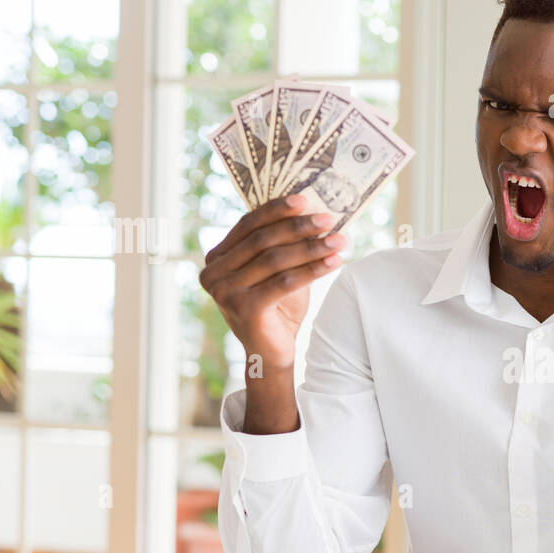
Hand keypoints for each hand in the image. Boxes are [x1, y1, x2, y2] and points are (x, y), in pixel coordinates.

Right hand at [199, 195, 346, 371]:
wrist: (272, 353)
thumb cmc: (277, 308)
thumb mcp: (276, 271)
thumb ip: (283, 245)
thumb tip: (313, 212)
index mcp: (216, 259)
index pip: (248, 225)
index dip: (276, 210)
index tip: (306, 199)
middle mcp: (213, 273)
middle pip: (262, 240)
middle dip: (299, 227)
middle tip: (329, 219)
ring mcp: (225, 292)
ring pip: (276, 260)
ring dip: (312, 247)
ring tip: (340, 240)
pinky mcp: (244, 308)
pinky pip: (285, 282)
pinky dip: (313, 269)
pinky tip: (335, 261)